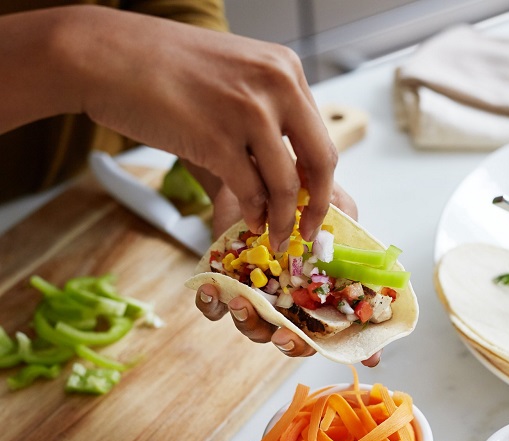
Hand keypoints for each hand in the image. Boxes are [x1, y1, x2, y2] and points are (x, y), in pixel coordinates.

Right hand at [65, 6, 335, 251]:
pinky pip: (250, 191)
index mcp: (285, 69)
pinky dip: (253, 213)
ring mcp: (248, 112)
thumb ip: (266, 113)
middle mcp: (276, 86)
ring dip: (283, 219)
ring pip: (286, 184)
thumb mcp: (235, 76)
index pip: (320, 136)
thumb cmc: (164, 66)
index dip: (321, 179)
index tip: (316, 204)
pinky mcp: (216, 139)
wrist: (106, 56)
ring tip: (276, 235)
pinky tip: (250, 222)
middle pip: (320, 161)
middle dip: (318, 205)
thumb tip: (290, 168)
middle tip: (309, 231)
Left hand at [193, 180, 379, 366]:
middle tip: (284, 333)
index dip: (358, 346)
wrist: (258, 172)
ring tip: (241, 300)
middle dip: (291, 343)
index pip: (343, 324)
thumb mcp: (336, 207)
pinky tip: (211, 288)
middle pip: (296, 339)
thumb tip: (362, 258)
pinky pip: (215, 308)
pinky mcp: (227, 285)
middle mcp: (292, 300)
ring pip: (255, 328)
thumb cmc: (303, 194)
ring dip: (248, 321)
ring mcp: (259, 297)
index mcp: (321, 289)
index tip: (370, 358)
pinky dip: (211, 304)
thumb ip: (347, 233)